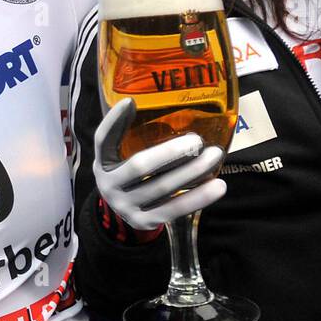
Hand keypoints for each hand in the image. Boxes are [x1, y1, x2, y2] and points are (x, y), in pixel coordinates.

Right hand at [93, 99, 225, 230]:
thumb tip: (151, 99)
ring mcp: (126, 206)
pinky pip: (174, 209)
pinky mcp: (144, 221)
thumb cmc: (130, 174)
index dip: (114, 121)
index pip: (102, 140)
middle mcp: (109, 186)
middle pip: (139, 166)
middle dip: (170, 152)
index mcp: (102, 163)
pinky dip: (197, 198)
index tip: (130, 101)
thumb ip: (130, 133)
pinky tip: (217, 186)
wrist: (124, 211)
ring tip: (215, 156)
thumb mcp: (121, 154)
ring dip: (191, 172)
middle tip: (197, 140)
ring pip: (162, 187)